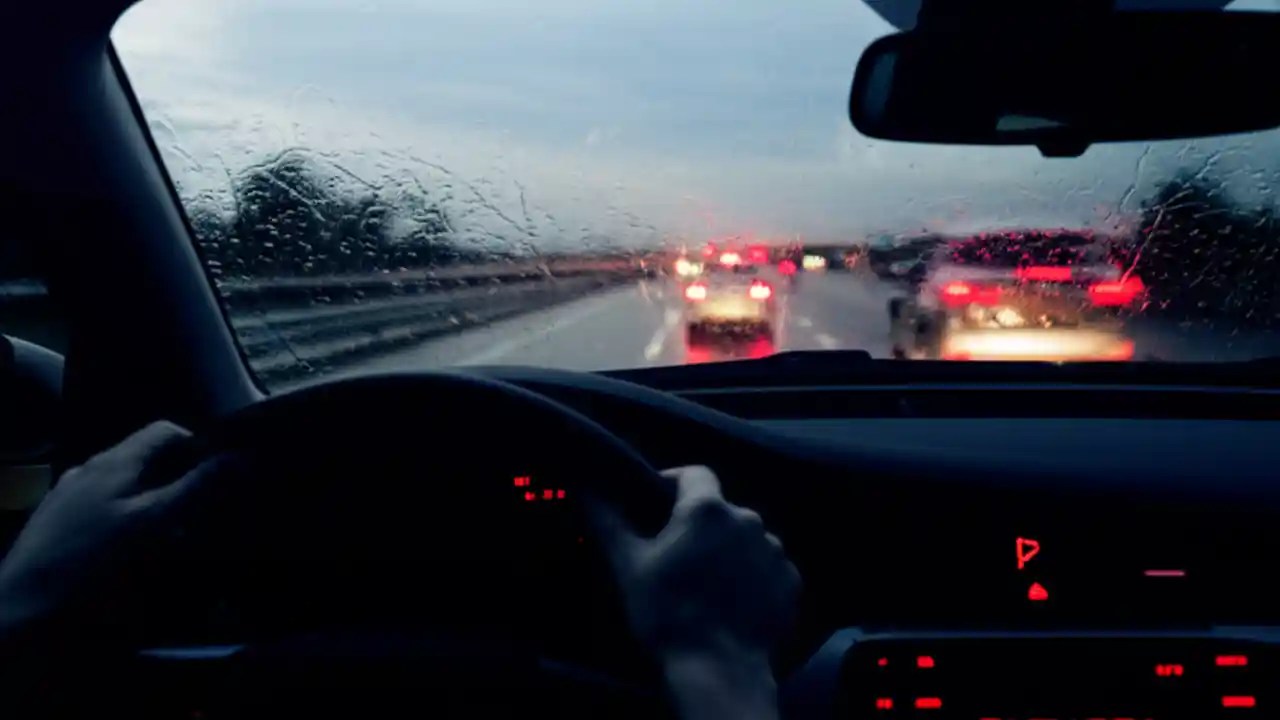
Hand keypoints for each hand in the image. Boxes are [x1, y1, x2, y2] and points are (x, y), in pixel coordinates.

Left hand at [0, 421, 224, 637]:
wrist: (22, 600)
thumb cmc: (90, 559)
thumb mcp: (151, 523)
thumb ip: (195, 488)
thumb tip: (241, 457)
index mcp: (114, 461)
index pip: (164, 430)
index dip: (195, 445)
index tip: (215, 476)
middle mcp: (89, 467)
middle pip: (145, 457)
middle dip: (176, 479)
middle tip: (196, 514)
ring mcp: (69, 492)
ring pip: (125, 483)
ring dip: (153, 501)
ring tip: (168, 537)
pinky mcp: (58, 517)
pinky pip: (104, 503)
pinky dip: (127, 515)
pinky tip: (129, 548)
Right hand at [588, 466, 799, 719]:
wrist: (718, 669)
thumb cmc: (667, 612)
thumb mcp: (628, 565)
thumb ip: (608, 519)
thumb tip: (586, 486)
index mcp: (707, 509)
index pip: (695, 474)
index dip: (674, 482)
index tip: (658, 504)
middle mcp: (748, 520)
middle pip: (720, 510)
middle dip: (699, 525)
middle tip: (677, 556)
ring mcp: (775, 552)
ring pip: (745, 539)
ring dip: (727, 551)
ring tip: (706, 584)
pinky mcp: (792, 582)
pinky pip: (767, 568)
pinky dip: (751, 577)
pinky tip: (732, 601)